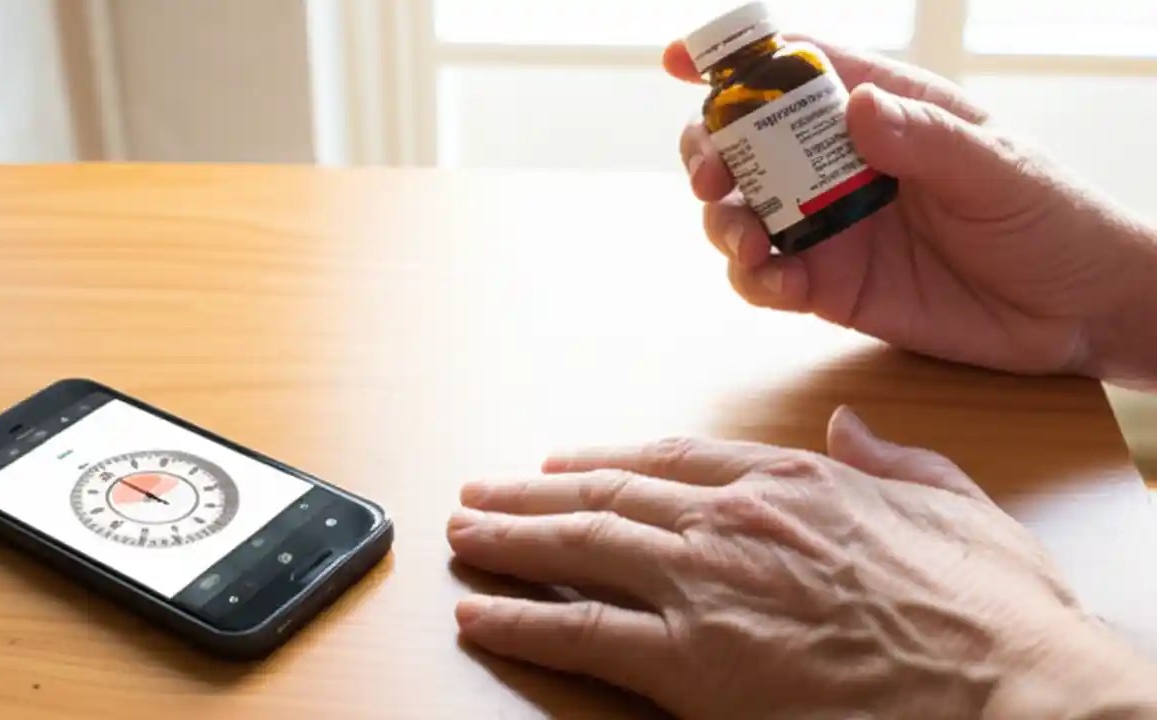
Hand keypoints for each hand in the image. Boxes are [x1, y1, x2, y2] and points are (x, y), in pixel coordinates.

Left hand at [448, 409, 1156, 718]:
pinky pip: (581, 632)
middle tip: (481, 492)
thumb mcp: (957, 508)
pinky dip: (522, 618)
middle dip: (531, 493)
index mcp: (793, 482)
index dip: (606, 458)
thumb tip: (852, 427)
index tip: (565, 463)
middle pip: (606, 494)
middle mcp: (732, 522)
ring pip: (578, 547)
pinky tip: (481, 612)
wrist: (1007, 689)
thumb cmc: (989, 613)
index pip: (671, 458)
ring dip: (509, 540)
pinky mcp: (688, 663)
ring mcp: (704, 588)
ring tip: (463, 535)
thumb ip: (894, 460)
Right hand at [667, 40, 1156, 380]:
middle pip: (747, 143)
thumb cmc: (1050, 219)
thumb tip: (853, 109)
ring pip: (744, 212)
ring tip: (747, 241)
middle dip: (711, 154)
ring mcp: (831, 228)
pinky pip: (768, 279)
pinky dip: (754, 280)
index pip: (798, 69)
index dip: (736, 61)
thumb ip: (925, 140)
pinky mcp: (831, 288)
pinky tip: (776, 284)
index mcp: (884, 112)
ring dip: (725, 223)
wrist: (1076, 313)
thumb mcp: (998, 169)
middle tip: (712, 180)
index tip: (681, 62)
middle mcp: (843, 166)